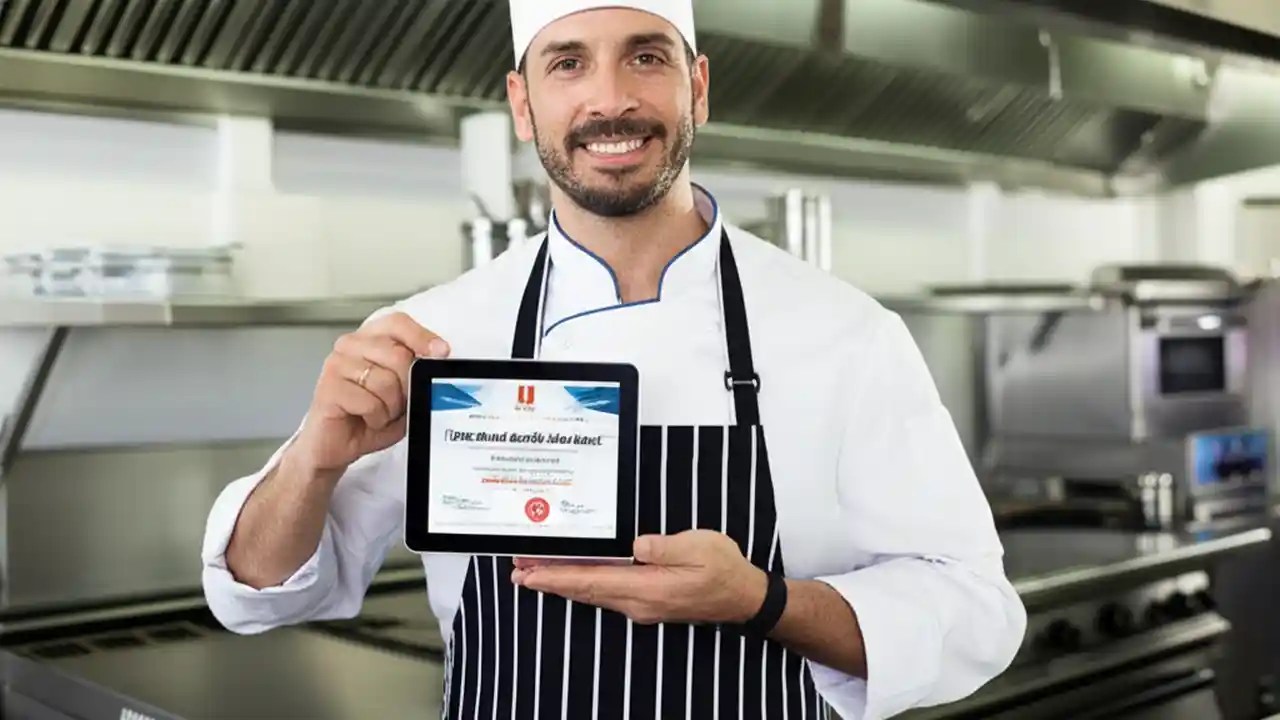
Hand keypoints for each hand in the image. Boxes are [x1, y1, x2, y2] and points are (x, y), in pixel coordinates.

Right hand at [289, 312, 448, 475]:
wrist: (334, 445)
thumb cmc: (366, 417)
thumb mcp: (401, 394)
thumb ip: (415, 375)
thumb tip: (436, 362)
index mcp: (368, 340)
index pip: (397, 323)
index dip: (421, 336)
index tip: (441, 351)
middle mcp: (350, 346)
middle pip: (398, 355)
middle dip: (407, 386)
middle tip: (398, 403)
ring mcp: (336, 365)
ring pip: (386, 381)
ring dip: (391, 407)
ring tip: (379, 413)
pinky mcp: (329, 388)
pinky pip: (370, 403)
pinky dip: (376, 418)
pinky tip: (366, 420)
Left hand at [512, 530, 767, 625]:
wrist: (743, 597)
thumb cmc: (724, 570)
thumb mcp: (699, 546)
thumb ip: (664, 546)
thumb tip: (636, 545)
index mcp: (648, 588)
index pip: (592, 581)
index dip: (557, 578)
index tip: (530, 574)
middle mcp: (638, 602)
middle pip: (585, 590)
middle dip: (549, 580)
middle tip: (518, 571)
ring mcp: (641, 605)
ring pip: (592, 593)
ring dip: (562, 584)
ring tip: (534, 575)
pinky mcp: (646, 602)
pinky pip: (605, 593)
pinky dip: (583, 584)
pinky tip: (572, 578)